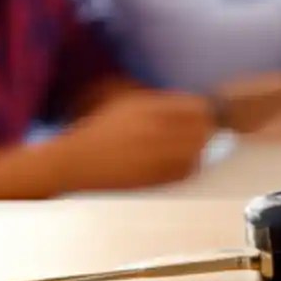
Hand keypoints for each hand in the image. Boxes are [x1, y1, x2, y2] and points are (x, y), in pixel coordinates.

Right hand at [50, 93, 213, 191]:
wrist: (74, 162)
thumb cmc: (102, 130)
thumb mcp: (129, 105)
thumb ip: (162, 103)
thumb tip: (196, 106)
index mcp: (148, 109)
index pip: (196, 107)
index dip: (205, 111)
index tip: (205, 115)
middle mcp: (152, 130)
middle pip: (201, 130)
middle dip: (206, 130)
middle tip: (204, 132)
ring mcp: (152, 155)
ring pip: (196, 152)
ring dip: (199, 149)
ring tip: (193, 148)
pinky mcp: (150, 177)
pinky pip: (183, 172)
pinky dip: (189, 167)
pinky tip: (182, 163)